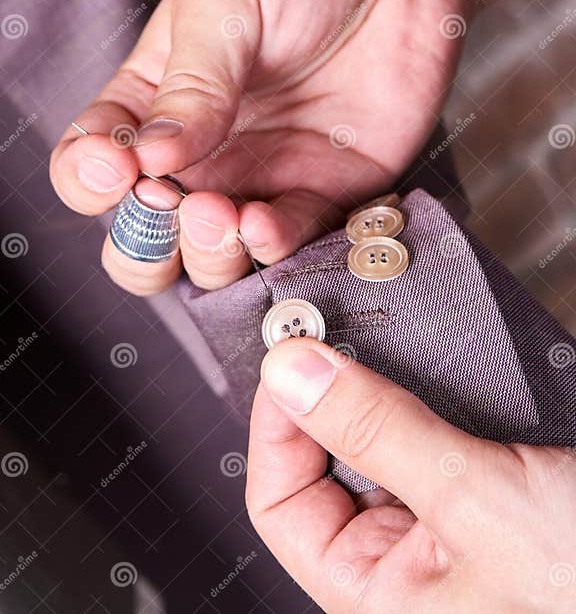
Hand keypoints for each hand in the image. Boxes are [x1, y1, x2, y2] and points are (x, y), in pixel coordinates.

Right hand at [49, 0, 473, 295]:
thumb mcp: (226, 1)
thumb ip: (192, 82)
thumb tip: (151, 158)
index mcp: (152, 101)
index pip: (91, 163)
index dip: (88, 180)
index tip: (118, 166)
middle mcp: (199, 153)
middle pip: (143, 235)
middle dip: (145, 243)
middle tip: (172, 205)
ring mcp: (260, 178)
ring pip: (211, 259)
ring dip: (206, 256)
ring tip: (223, 215)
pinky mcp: (323, 192)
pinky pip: (289, 244)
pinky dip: (272, 250)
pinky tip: (267, 224)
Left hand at [247, 339, 575, 612]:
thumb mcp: (472, 497)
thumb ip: (376, 431)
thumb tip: (291, 372)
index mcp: (376, 593)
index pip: (283, 504)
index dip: (276, 427)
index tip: (288, 360)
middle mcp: (400, 561)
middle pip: (325, 463)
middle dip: (324, 395)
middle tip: (324, 331)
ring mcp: (441, 521)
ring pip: (375, 439)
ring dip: (369, 385)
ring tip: (364, 336)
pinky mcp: (479, 486)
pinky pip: (425, 429)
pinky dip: (416, 387)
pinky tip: (418, 357)